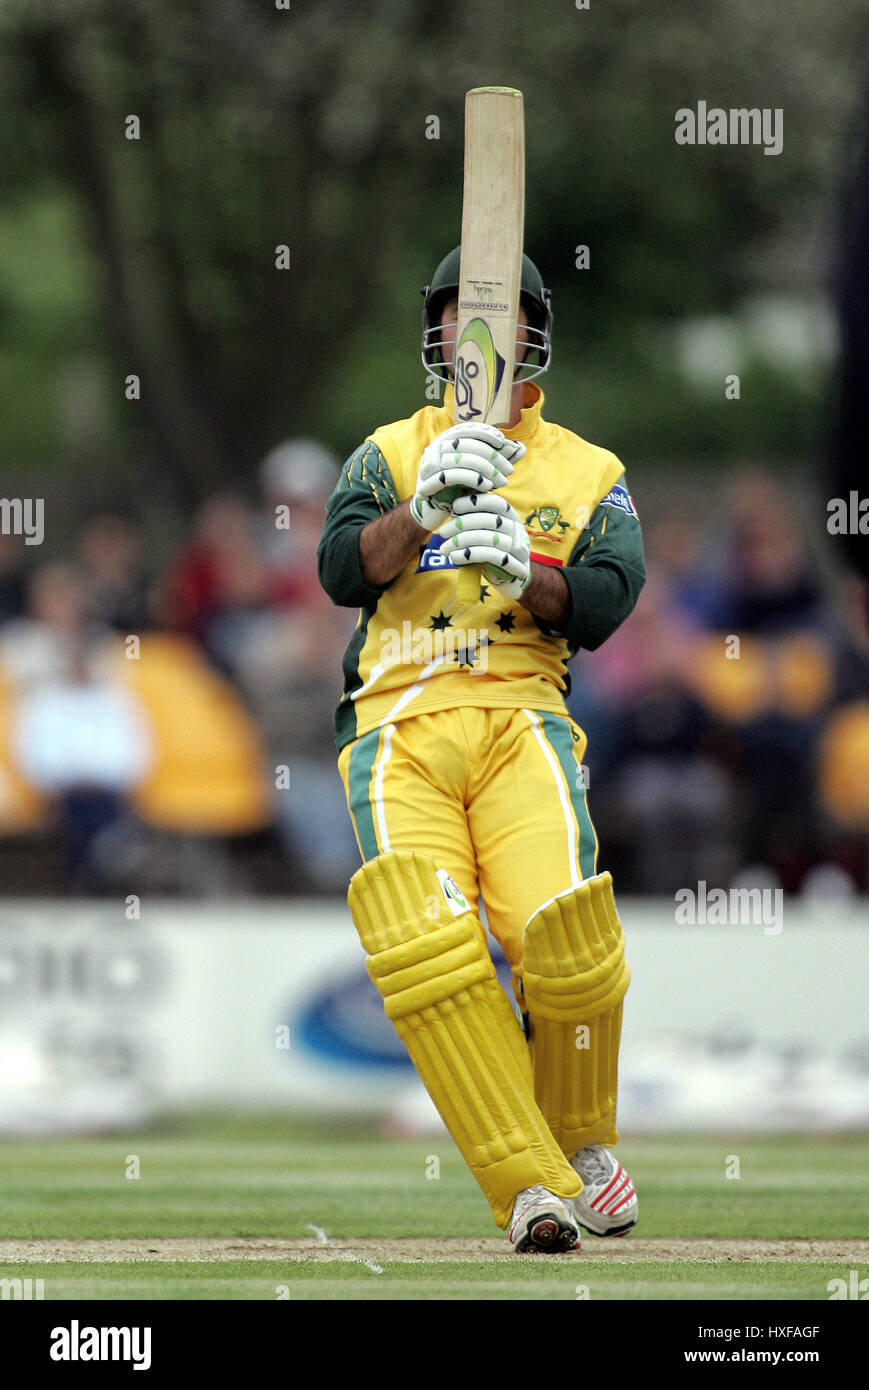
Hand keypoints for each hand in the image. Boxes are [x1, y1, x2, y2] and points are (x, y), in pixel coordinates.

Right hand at [409, 423, 525, 530]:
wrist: (436, 509)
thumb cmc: (461, 487)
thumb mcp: (481, 471)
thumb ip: (498, 460)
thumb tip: (521, 448)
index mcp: (447, 439)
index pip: (469, 430)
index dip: (487, 434)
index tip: (504, 444)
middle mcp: (436, 447)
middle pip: (469, 445)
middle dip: (494, 457)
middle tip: (510, 471)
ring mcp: (430, 464)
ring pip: (463, 459)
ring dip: (487, 470)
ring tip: (502, 482)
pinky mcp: (429, 481)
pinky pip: (454, 476)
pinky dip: (474, 479)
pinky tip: (487, 487)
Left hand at [440, 494, 530, 599]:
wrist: (509, 578)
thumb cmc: (491, 550)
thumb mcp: (486, 532)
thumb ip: (474, 519)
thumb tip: (452, 507)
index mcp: (511, 516)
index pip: (495, 502)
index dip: (474, 502)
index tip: (454, 507)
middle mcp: (517, 529)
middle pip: (489, 520)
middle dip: (462, 524)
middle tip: (443, 532)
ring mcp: (519, 547)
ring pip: (488, 538)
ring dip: (462, 542)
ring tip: (445, 548)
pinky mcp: (515, 565)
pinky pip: (491, 556)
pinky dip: (470, 555)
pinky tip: (455, 557)